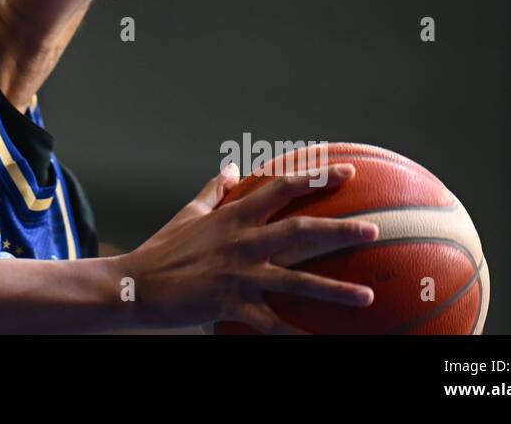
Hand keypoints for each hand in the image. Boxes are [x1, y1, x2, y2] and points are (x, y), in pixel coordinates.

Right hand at [118, 163, 379, 332]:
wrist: (137, 284)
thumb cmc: (164, 248)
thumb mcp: (190, 214)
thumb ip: (214, 191)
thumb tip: (231, 169)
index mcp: (235, 216)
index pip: (282, 188)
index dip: (315, 177)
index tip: (346, 172)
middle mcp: (243, 242)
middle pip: (301, 231)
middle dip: (340, 229)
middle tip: (374, 230)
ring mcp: (240, 275)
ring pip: (297, 280)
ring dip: (335, 289)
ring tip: (367, 295)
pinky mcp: (232, 305)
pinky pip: (272, 323)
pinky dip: (296, 335)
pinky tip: (320, 342)